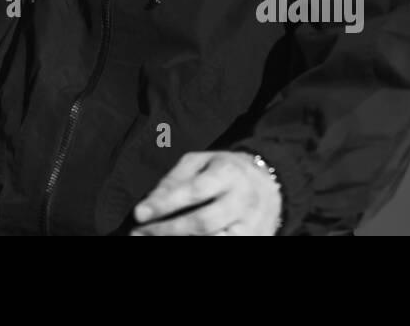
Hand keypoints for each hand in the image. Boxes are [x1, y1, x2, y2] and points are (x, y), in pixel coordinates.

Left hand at [130, 151, 281, 235]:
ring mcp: (252, 226)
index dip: (165, 204)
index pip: (194, 191)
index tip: (139, 213)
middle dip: (167, 231)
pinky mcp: (256, 241)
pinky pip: (224, 248)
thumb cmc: (225, 170)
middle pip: (203, 223)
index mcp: (228, 173)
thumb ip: (175, 179)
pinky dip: (199, 247)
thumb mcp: (201, 161)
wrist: (271, 184)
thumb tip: (150, 203)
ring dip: (181, 242)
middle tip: (139, 234)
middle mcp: (243, 201)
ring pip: (215, 241)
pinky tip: (178, 243)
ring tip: (154, 241)